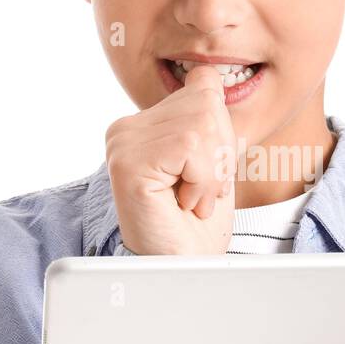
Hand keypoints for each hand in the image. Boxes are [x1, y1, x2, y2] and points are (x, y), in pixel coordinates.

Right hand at [105, 63, 237, 255]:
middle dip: (220, 153)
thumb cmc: (196, 223)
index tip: (207, 172)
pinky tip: (184, 203)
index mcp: (144, 123)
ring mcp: (122, 144)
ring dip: (212, 171)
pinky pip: (190, 145)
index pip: (202, 86)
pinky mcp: (127, 162)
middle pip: (206, 102)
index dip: (222, 131)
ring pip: (202, 122)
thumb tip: (209, 76)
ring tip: (192, 198)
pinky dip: (203, 179)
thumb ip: (208, 117)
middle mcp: (126, 128)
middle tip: (200, 190)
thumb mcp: (212, 158)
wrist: (184, 267)